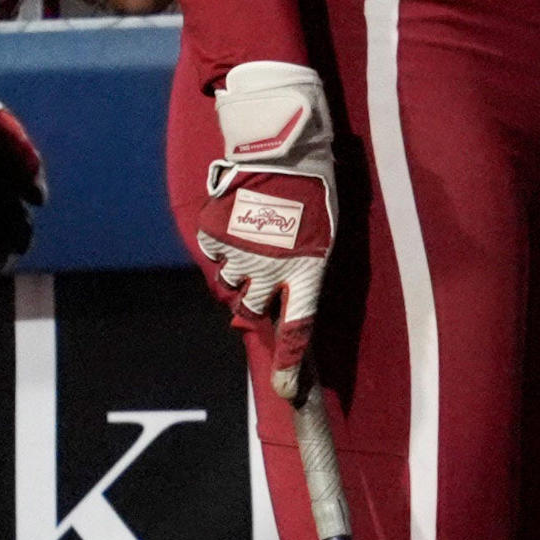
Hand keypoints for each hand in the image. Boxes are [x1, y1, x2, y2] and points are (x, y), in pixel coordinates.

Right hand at [200, 60, 337, 393]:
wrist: (278, 146)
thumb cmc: (315, 190)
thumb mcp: (326, 236)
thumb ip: (309, 273)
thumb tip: (290, 302)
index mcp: (305, 271)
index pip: (297, 330)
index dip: (291, 366)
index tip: (287, 393)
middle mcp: (269, 270)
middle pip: (254, 308)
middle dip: (258, 297)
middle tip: (269, 265)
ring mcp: (237, 254)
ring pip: (232, 284)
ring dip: (242, 271)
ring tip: (258, 235)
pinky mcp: (213, 235)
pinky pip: (215, 257)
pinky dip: (224, 246)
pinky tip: (240, 221)